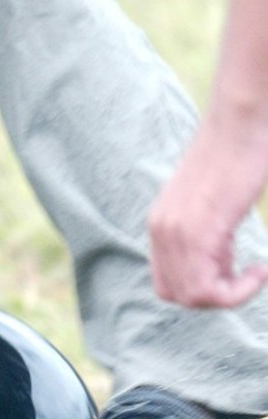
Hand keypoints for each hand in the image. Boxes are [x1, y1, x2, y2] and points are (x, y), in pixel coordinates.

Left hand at [150, 119, 267, 307]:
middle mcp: (160, 232)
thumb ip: (205, 232)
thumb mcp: (212, 201)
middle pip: (177, 295)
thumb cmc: (239, 153)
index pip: (168, 282)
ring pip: (192, 297)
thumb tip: (217, 260)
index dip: (201, 286)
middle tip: (245, 270)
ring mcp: (175, 233)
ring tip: (255, 271)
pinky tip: (261, 269)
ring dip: (229, 295)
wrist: (242, 120)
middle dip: (215, 295)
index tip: (233, 265)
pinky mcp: (199, 232)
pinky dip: (237, 291)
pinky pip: (206, 289)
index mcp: (160, 225)